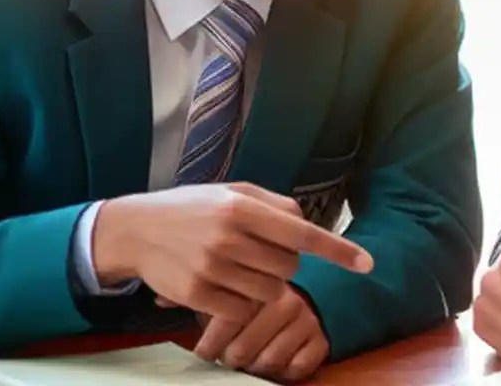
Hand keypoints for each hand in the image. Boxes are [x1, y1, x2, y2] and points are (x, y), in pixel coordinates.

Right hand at [94, 182, 372, 323]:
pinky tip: (223, 286)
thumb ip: (274, 205)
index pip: (303, 233)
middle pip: (290, 266)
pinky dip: (241, 303)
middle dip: (283, 263)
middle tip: (257, 253)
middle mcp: (229, 236)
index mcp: (242, 206)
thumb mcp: (232, 192)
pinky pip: (243, 310)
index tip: (367, 264)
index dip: (338, 251)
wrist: (133, 230)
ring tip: (238, 268)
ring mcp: (212, 268)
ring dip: (264, 285)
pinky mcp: (197, 295)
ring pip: (270, 292)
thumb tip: (308, 224)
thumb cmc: (192, 209)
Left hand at [192, 286, 328, 382]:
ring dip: (256, 366)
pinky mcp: (320, 339)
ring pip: (269, 361)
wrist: (288, 299)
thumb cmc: (245, 302)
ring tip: (250, 358)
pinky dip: (285, 371)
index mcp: (258, 286)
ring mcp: (306, 319)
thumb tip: (160, 301)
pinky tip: (276, 361)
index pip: (227, 322)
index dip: (210, 346)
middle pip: (243, 350)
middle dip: (232, 358)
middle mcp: (286, 300)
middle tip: (229, 355)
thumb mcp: (220, 291)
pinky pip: (298, 367)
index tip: (206, 351)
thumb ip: (192, 295)